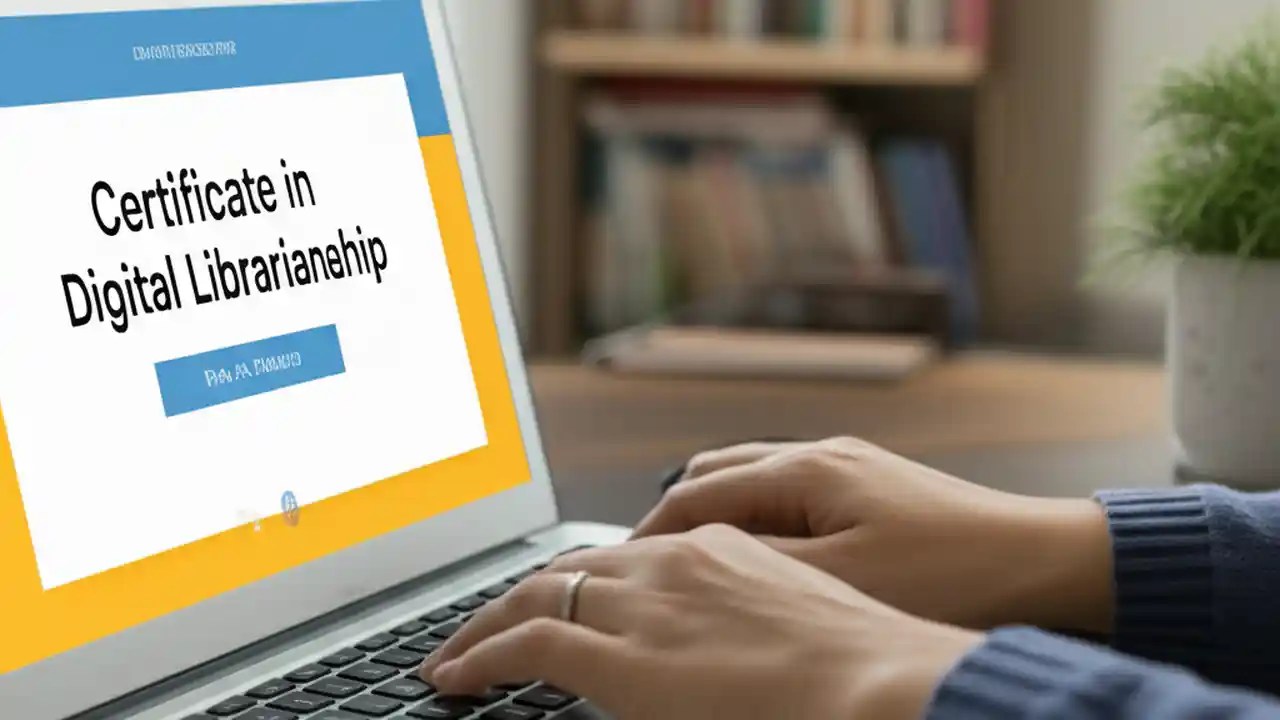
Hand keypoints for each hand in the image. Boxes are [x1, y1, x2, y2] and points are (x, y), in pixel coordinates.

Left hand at [419, 526, 980, 719]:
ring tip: (460, 649)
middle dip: (526, 590)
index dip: (587, 575)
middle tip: (492, 619)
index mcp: (722, 550)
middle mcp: (674, 562)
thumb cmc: (866, 669)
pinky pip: (526, 641)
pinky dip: (481, 654)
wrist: (882, 686)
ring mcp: (646, 603)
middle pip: (575, 564)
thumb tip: (731, 653)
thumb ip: (750, 625)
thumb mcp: (802, 628)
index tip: (566, 594)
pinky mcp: (620, 654)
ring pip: (537, 594)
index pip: (631, 553)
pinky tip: (456, 675)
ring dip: (490, 622)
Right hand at [633, 438, 1114, 632]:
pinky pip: (786, 490)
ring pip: (750, 478)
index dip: (647, 535)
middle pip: (713, 475)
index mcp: (804, 469)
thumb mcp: (842, 580)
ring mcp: (848, 465)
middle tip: (643, 567)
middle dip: (672, 518)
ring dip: (712, 515)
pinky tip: (757, 553)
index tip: (616, 571)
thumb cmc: (953, 574)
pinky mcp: (872, 484)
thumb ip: (759, 564)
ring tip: (688, 564)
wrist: (1048, 560)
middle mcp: (820, 453)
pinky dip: (753, 516)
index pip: (694, 495)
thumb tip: (693, 559)